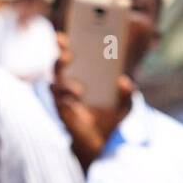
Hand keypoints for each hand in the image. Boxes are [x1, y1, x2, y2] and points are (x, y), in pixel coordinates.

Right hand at [50, 32, 132, 169]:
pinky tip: (78, 97)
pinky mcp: (60, 113)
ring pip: (55, 83)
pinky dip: (68, 98)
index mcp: (80, 78)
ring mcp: (61, 99)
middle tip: (68, 50)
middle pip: (58, 65)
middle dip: (60, 55)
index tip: (69, 33)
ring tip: (79, 87)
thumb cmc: (106, 124)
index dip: (67, 43)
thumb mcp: (123, 108)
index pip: (71, 56)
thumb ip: (127, 94)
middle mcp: (67, 86)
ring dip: (65, 81)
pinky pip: (59, 102)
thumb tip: (124, 81)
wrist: (97, 149)